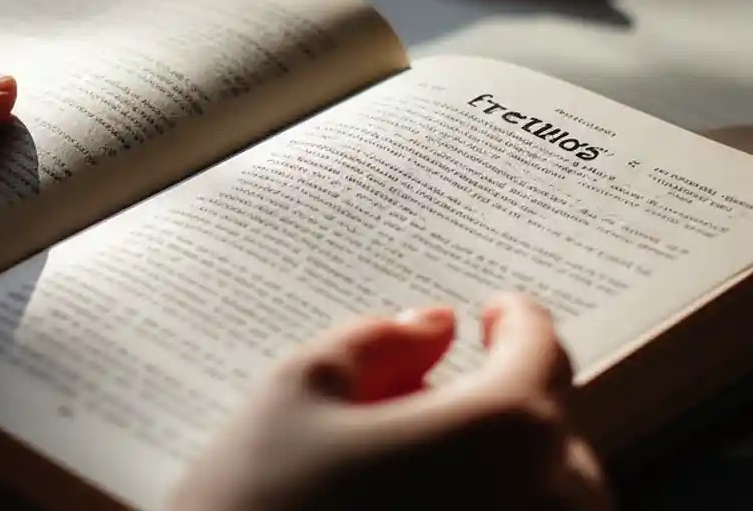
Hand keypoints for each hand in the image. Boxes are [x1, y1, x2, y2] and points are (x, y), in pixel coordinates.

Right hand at [173, 295, 609, 510]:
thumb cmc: (254, 505)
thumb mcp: (298, 392)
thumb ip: (375, 343)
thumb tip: (433, 327)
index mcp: (503, 432)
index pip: (541, 354)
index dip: (516, 321)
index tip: (494, 314)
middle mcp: (543, 504)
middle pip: (551, 435)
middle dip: (503, 404)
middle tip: (434, 394)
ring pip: (546, 501)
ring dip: (499, 470)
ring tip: (411, 462)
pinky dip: (485, 509)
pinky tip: (408, 506)